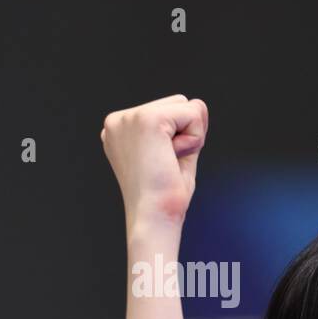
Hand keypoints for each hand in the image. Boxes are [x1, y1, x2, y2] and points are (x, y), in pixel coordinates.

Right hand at [101, 95, 207, 229]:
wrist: (154, 216)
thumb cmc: (165, 196)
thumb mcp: (176, 155)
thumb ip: (185, 128)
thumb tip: (198, 103)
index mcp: (120, 129)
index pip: (167, 112)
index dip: (179, 138)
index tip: (162, 164)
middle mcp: (119, 119)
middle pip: (177, 103)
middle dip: (186, 133)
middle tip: (168, 164)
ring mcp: (130, 117)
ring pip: (186, 106)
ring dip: (190, 137)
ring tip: (168, 161)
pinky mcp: (148, 119)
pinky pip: (193, 114)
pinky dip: (194, 139)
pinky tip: (173, 158)